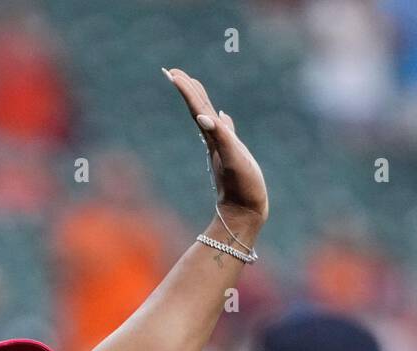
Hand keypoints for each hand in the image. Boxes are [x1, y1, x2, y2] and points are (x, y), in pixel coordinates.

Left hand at [163, 67, 268, 227]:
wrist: (244, 214)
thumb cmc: (242, 187)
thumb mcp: (233, 159)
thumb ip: (221, 136)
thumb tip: (202, 116)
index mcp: (213, 138)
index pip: (196, 107)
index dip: (186, 90)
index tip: (172, 73)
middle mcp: (215, 140)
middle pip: (198, 108)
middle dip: (188, 89)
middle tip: (174, 71)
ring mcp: (223, 148)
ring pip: (209, 118)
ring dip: (200, 101)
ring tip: (193, 85)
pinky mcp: (232, 156)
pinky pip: (224, 133)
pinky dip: (220, 121)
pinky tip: (221, 117)